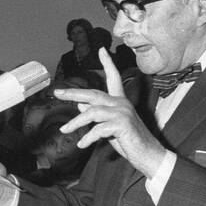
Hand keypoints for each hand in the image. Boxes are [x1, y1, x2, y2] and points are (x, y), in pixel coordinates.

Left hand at [54, 48, 166, 178]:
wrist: (148, 155)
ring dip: (76, 122)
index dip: (108, 63)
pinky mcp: (123, 125)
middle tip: (57, 93)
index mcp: (120, 101)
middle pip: (94, 94)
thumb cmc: (129, 141)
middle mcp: (122, 104)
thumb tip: (81, 105)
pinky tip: (82, 144)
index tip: (102, 50)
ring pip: (92, 112)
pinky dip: (88, 137)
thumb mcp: (109, 126)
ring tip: (64, 130)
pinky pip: (98, 129)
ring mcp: (123, 113)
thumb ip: (97, 115)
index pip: (114, 78)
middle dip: (73, 93)